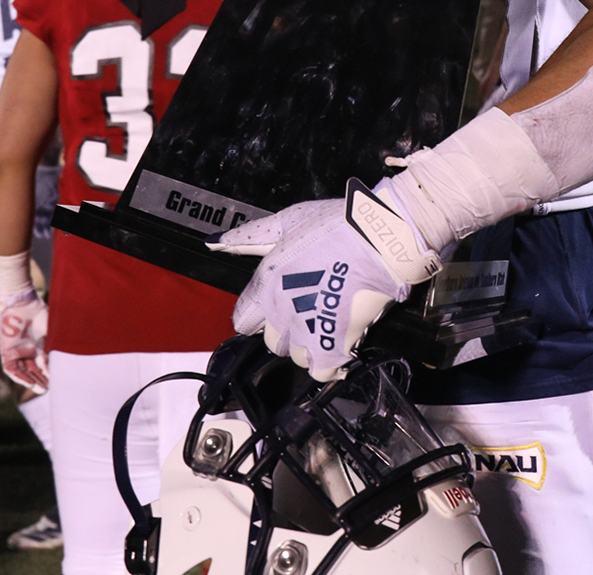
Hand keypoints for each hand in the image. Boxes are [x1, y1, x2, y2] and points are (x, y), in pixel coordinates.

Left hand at [0, 291, 48, 393]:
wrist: (24, 304)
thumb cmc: (39, 315)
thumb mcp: (48, 335)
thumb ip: (49, 350)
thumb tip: (52, 366)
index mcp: (37, 347)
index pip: (42, 364)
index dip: (47, 374)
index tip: (55, 381)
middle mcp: (26, 351)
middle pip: (32, 370)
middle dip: (39, 380)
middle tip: (48, 389)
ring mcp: (16, 352)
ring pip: (22, 371)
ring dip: (30, 380)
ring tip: (40, 388)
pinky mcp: (6, 351)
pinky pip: (10, 368)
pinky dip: (19, 376)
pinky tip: (28, 383)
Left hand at [208, 181, 438, 381]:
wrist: (379, 239)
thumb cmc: (336, 225)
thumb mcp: (286, 222)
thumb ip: (248, 239)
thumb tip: (214, 243)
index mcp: (267, 284)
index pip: (243, 320)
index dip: (258, 314)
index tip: (276, 307)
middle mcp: (280, 312)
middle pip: (271, 341)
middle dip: (286, 329)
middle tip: (309, 310)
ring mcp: (306, 332)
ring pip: (296, 355)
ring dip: (310, 344)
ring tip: (328, 323)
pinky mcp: (333, 346)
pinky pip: (321, 371)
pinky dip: (330, 362)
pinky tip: (340, 344)